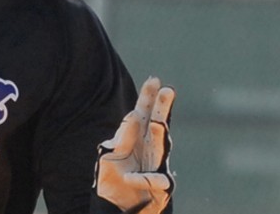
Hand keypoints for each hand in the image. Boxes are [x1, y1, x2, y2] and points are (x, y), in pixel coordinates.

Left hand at [95, 77, 174, 213]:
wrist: (114, 209)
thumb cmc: (113, 181)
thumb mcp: (110, 155)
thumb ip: (123, 137)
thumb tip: (135, 114)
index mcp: (136, 139)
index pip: (143, 114)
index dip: (148, 97)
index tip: (154, 79)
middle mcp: (150, 150)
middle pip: (158, 125)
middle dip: (162, 109)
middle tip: (168, 90)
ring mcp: (156, 168)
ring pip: (162, 148)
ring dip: (161, 135)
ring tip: (158, 124)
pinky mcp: (160, 189)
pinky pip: (156, 181)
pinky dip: (144, 180)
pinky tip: (131, 178)